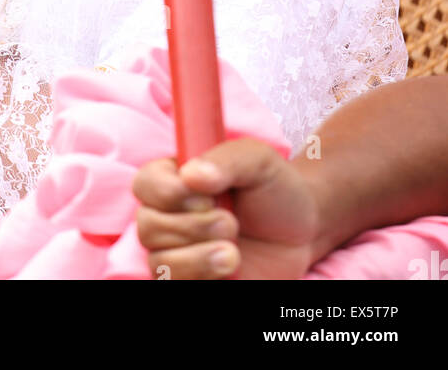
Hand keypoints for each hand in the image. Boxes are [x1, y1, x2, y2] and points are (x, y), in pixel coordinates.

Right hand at [133, 138, 319, 280]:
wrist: (302, 231)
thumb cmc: (275, 188)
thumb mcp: (257, 160)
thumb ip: (225, 160)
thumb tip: (191, 175)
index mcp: (175, 178)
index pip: (145, 184)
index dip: (169, 193)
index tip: (207, 197)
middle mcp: (169, 215)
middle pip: (148, 227)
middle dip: (193, 228)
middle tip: (231, 223)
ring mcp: (178, 252)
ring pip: (159, 264)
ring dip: (198, 260)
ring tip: (233, 254)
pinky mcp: (193, 280)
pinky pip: (176, 287)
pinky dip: (202, 280)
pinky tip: (230, 272)